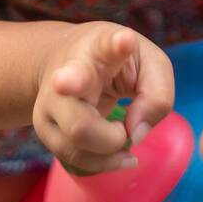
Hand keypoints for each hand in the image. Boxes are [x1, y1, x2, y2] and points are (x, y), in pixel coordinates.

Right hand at [33, 22, 173, 174]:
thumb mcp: (148, 64)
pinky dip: (104, 162)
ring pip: (77, 143)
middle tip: (124, 132)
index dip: (117, 44)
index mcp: (100, 47)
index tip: (126, 40)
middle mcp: (66, 72)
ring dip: (111, 150)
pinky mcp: (45, 128)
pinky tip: (119, 152)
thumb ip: (157, 94)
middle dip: (104, 134)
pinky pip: (75, 159)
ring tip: (125, 135)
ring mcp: (50, 103)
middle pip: (79, 115)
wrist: (64, 63)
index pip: (106, 45)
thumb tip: (136, 134)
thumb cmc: (116, 62)